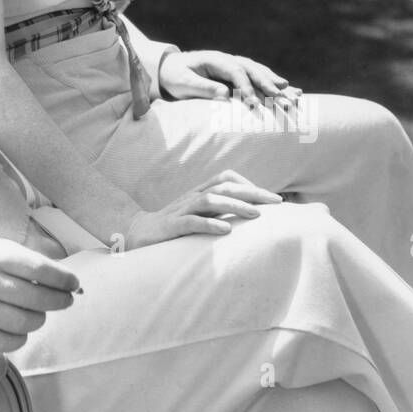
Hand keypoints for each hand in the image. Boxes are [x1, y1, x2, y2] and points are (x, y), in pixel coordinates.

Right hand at [0, 239, 79, 353]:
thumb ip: (26, 260)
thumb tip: (63, 277)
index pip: (40, 269)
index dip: (63, 279)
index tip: (74, 284)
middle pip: (37, 298)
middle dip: (59, 300)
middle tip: (65, 300)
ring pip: (26, 322)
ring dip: (40, 319)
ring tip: (39, 312)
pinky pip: (7, 342)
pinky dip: (21, 337)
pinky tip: (20, 327)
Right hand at [123, 169, 281, 249]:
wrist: (136, 234)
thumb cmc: (172, 227)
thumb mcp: (198, 216)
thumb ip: (217, 212)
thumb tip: (250, 217)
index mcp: (198, 193)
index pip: (226, 178)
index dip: (249, 184)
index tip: (272, 199)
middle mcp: (191, 197)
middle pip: (224, 185)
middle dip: (252, 192)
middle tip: (276, 203)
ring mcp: (180, 211)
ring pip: (210, 200)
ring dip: (235, 205)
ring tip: (256, 215)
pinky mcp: (170, 227)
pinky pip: (191, 222)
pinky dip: (210, 224)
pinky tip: (226, 230)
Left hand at [159, 49, 302, 108]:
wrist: (170, 68)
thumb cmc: (175, 77)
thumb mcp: (183, 83)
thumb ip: (202, 88)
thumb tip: (224, 94)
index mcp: (215, 59)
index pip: (236, 72)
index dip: (246, 87)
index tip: (254, 104)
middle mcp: (229, 59)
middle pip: (252, 70)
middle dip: (268, 85)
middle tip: (283, 99)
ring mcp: (235, 64)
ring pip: (259, 72)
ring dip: (276, 83)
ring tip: (293, 93)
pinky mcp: (238, 73)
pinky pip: (259, 77)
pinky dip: (273, 83)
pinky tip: (289, 89)